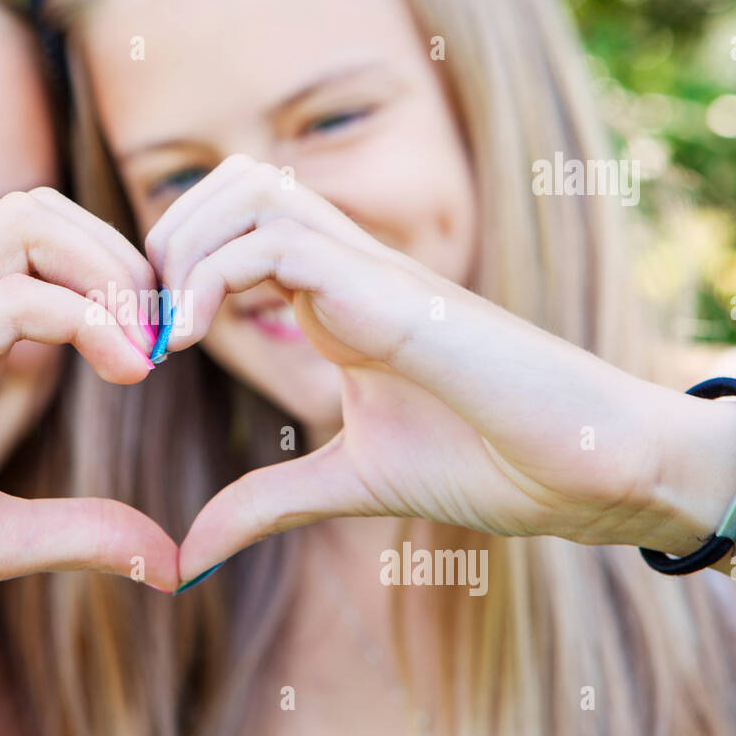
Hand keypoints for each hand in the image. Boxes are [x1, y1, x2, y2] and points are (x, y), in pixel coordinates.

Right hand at [0, 188, 178, 660]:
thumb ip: (80, 534)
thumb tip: (168, 563)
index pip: (45, 248)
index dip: (119, 282)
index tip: (162, 354)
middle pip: (39, 207)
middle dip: (121, 255)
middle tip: (162, 337)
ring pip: (26, 219)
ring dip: (106, 269)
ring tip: (142, 350)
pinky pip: (17, 299)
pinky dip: (89, 321)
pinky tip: (126, 372)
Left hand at [145, 156, 696, 580]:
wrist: (589, 467)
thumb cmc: (491, 460)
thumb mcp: (351, 483)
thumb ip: (268, 501)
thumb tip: (191, 555)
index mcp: (337, 296)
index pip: (237, 225)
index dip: (176, 265)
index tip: (147, 344)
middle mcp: (350, 265)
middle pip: (235, 180)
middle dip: (168, 238)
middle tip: (145, 324)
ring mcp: (373, 270)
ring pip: (251, 188)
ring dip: (185, 247)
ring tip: (165, 331)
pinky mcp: (392, 293)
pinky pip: (279, 243)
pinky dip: (213, 279)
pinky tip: (191, 341)